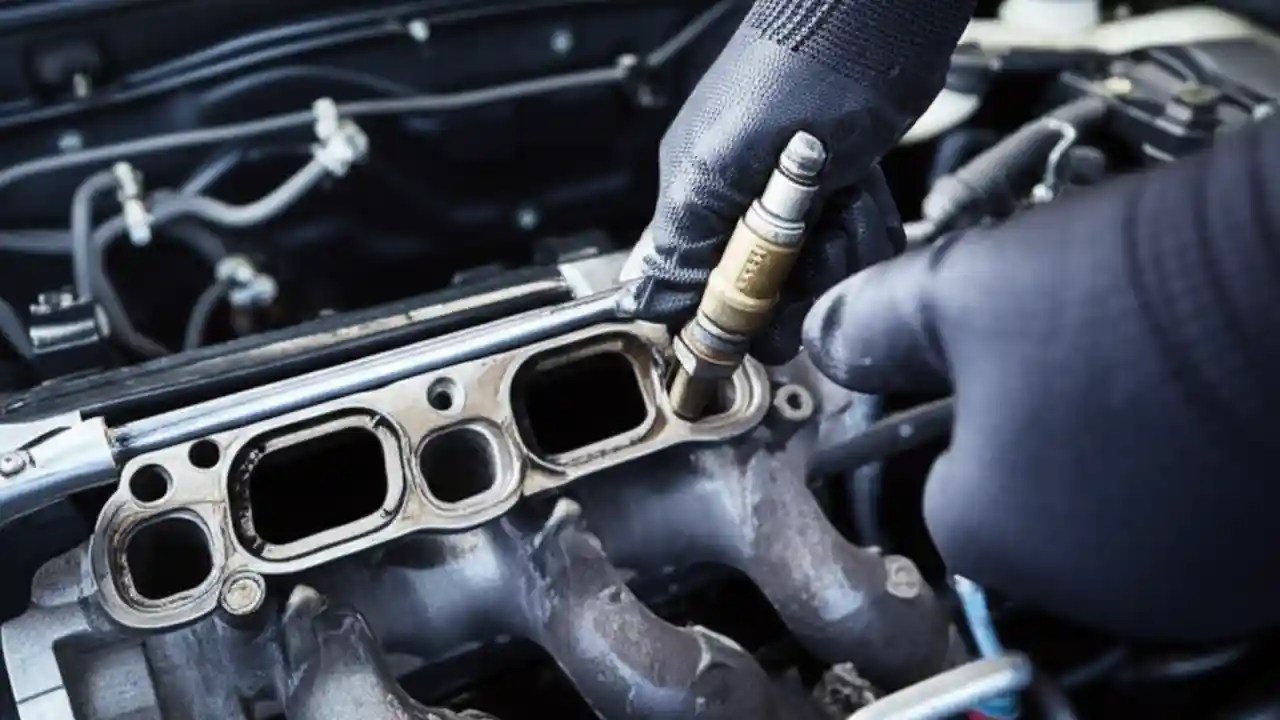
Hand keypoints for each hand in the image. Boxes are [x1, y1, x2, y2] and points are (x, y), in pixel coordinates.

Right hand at [627, 0, 969, 362]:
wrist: (876, 28)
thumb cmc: (793, 75)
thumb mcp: (716, 170)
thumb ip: (681, 244)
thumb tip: (642, 304)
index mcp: (699, 197)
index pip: (701, 289)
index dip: (730, 315)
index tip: (756, 327)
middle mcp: (745, 203)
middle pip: (768, 292)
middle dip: (797, 286)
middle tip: (813, 254)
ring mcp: (798, 198)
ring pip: (818, 273)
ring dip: (839, 254)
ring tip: (842, 208)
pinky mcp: (844, 187)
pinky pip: (856, 244)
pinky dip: (867, 231)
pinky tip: (863, 200)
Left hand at [801, 120, 1279, 640]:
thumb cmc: (1135, 291)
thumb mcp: (963, 287)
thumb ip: (874, 324)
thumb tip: (829, 333)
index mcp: (983, 531)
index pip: (940, 481)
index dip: (964, 411)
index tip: (996, 364)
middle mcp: (1076, 586)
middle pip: (1027, 505)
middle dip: (1039, 437)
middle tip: (1075, 353)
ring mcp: (1176, 587)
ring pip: (1110, 518)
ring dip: (1113, 459)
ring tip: (1144, 372)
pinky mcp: (1254, 573)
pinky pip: (1190, 526)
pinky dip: (1186, 480)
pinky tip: (1199, 407)